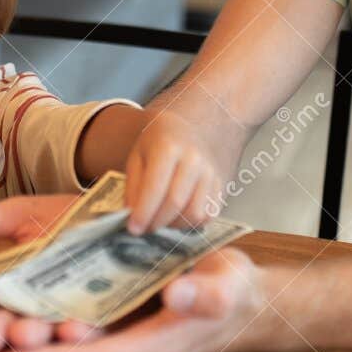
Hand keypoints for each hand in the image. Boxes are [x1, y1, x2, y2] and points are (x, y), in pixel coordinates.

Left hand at [0, 194, 269, 351]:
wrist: (241, 302)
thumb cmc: (234, 292)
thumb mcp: (228, 287)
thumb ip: (206, 295)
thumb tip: (179, 293)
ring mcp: (118, 349)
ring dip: (21, 346)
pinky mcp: (111, 335)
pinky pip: (68, 339)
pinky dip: (36, 333)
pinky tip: (3, 319)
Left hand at [123, 109, 227, 231]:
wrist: (198, 123)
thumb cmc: (162, 138)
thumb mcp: (139, 153)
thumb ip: (133, 184)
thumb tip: (131, 214)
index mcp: (168, 147)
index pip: (155, 188)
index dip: (143, 213)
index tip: (133, 228)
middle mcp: (193, 160)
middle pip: (175, 203)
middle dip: (156, 223)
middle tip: (144, 228)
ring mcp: (211, 173)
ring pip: (195, 214)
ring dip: (174, 226)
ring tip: (160, 221)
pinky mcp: (221, 185)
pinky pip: (208, 215)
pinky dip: (191, 223)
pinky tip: (177, 217)